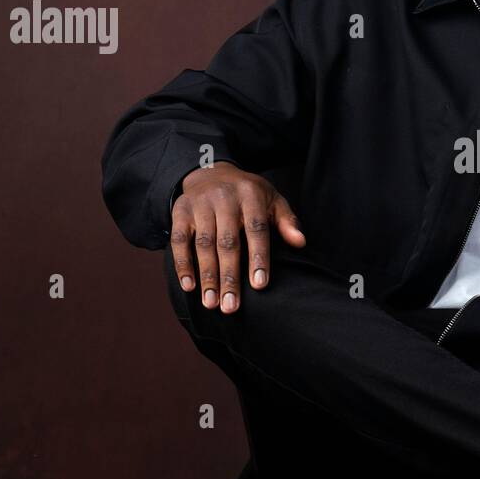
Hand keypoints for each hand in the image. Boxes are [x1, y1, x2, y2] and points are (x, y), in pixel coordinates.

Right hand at [169, 161, 305, 311]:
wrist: (210, 172)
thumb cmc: (248, 194)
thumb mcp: (272, 200)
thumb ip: (286, 221)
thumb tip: (300, 242)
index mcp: (251, 196)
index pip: (256, 229)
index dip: (258, 257)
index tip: (259, 285)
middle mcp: (224, 198)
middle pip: (228, 242)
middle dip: (229, 276)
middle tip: (231, 306)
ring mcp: (200, 205)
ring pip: (203, 244)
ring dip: (207, 276)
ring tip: (211, 303)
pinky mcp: (180, 211)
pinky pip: (178, 240)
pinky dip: (182, 264)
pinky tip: (189, 286)